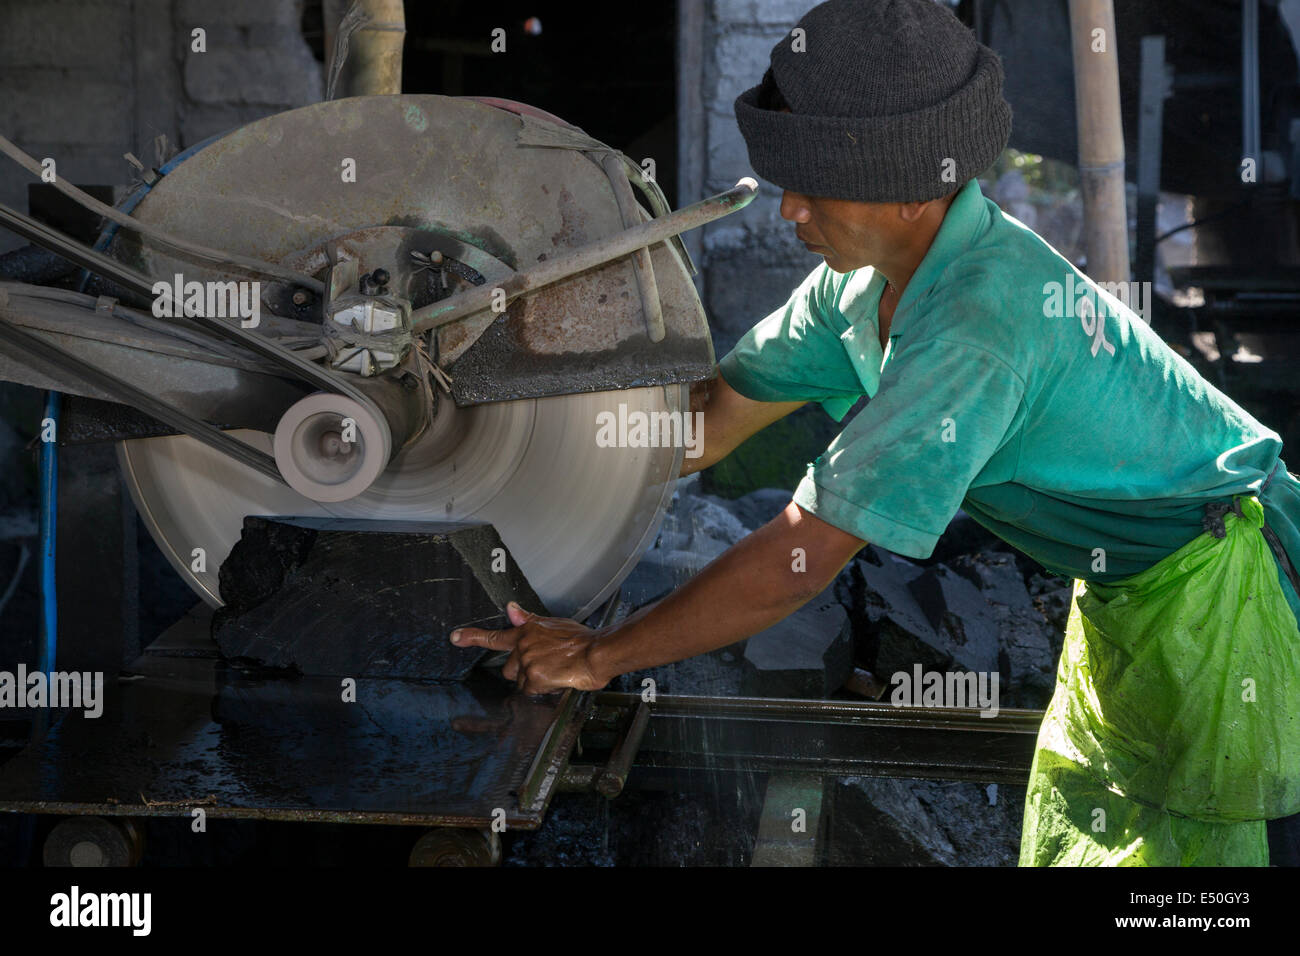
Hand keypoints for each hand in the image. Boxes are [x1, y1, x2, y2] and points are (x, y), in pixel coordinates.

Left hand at [449, 601, 607, 694]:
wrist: (596, 652)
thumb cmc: (581, 639)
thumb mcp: (553, 624)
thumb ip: (530, 621)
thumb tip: (511, 608)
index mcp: (526, 631)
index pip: (495, 636)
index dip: (473, 637)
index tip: (455, 637)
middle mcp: (523, 645)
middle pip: (509, 668)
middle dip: (522, 671)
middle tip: (546, 666)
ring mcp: (527, 662)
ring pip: (521, 681)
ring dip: (535, 681)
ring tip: (556, 671)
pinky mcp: (534, 678)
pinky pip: (532, 691)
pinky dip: (544, 689)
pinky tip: (558, 679)